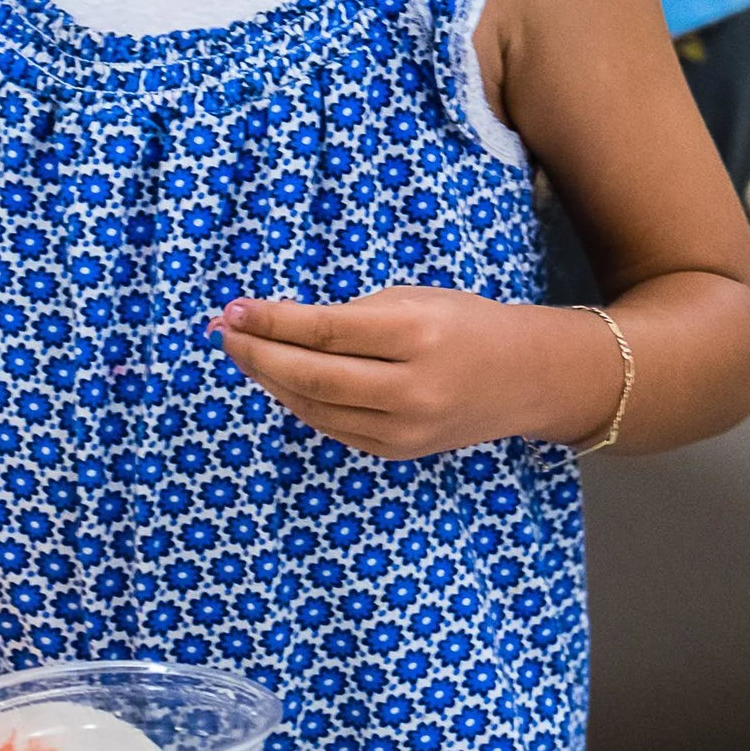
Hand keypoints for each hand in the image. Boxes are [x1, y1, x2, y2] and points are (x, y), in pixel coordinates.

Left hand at [214, 288, 622, 459]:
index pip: (325, 330)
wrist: (526, 377)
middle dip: (258, 355)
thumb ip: (351, 315)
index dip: (271, 321)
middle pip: (312, 376)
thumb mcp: (415, 298)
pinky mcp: (399, 452)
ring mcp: (406, 428)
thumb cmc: (464, 323)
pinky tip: (280, 382)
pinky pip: (334, 429)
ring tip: (244, 355)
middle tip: (224, 334)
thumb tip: (276, 326)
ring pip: (316, 409)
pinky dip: (300, 405)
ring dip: (271, 382)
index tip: (233, 309)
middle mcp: (412, 387)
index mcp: (417, 334)